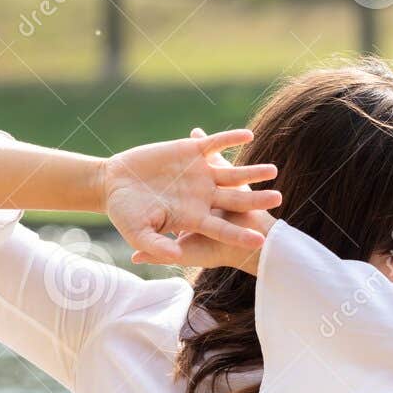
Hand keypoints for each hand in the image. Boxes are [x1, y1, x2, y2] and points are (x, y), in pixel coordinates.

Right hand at [100, 129, 279, 262]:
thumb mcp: (138, 234)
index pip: (222, 229)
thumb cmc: (125, 214)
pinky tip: (247, 136)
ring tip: (272, 171)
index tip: (259, 242)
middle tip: (277, 200)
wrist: (114, 184)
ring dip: (252, 172)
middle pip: (236, 200)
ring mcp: (200, 173)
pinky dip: (230, 140)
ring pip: (233, 173)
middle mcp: (202, 196)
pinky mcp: (192, 151)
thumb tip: (175, 256)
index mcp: (193, 217)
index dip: (239, 236)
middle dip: (256, 200)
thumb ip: (157, 246)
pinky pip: (215, 144)